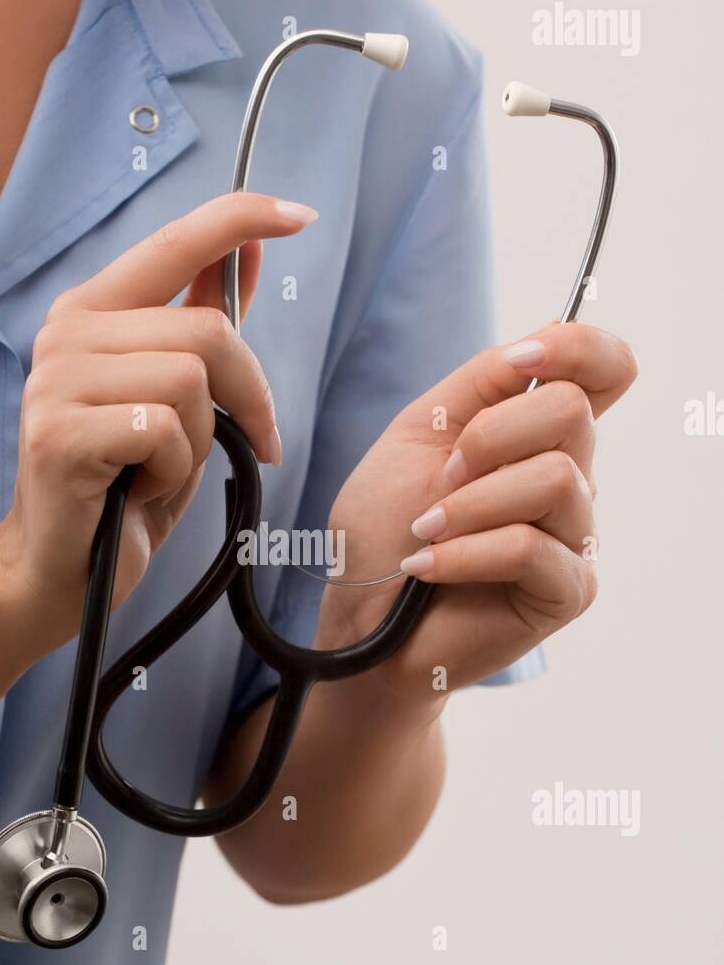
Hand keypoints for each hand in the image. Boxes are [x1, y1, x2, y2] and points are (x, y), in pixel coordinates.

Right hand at [0, 192, 317, 642]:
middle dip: (247, 394)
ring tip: (160, 469)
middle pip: (206, 330)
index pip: (174, 243)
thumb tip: (246, 248)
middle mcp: (67, 332)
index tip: (299, 215)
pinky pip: (164, 430)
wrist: (63, 569)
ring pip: (188, 379)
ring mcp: (56, 381)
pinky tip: (139, 488)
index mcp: (94, 311)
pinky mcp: (59, 433)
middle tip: (251, 440)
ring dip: (200, 441)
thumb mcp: (175, 397)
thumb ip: (202, 321)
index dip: (238, 219)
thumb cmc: (125, 483)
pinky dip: (173, 470)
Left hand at [317, 322, 637, 708]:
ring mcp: (572, 535)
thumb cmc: (384, 531)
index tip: (520, 362)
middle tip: (441, 480)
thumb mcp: (419, 435)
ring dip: (471, 503)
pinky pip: (532, 547)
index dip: (579, 348)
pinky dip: (466, 554)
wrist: (360, 620)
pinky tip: (428, 569)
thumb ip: (480, 385)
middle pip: (572, 411)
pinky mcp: (567, 590)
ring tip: (427, 531)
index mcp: (535, 435)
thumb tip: (537, 345)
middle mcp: (567, 479)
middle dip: (489, 436)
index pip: (604, 370)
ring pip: (557, 479)